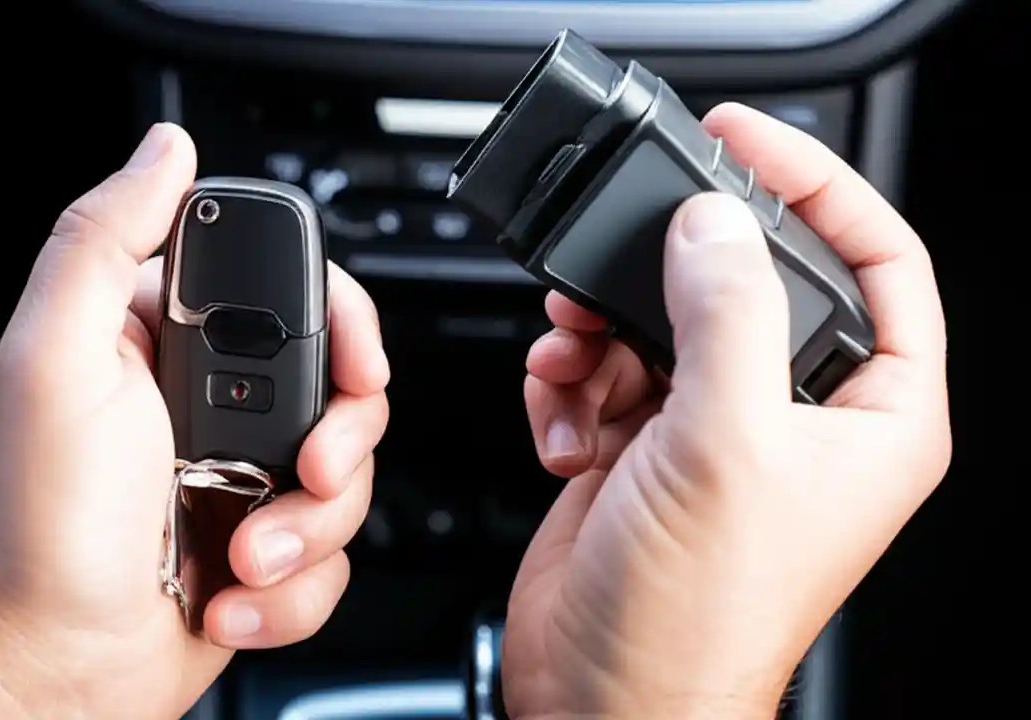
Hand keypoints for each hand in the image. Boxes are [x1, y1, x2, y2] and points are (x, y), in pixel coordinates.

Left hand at [0, 124, 389, 718]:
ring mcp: (239, 483)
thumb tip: (165, 152)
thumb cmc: (35, 529)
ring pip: (349, 483)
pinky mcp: (261, 552)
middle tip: (303, 473)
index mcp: (167, 345)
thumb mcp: (53, 358)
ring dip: (306, 532)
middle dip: (339, 446)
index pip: (295, 296)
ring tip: (240, 555)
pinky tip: (226, 598)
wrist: (44, 668)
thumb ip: (106, 239)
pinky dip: (292, 591)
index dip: (343, 328)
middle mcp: (209, 408)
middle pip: (343, 393)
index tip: (352, 369)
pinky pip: (331, 559)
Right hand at [505, 103, 949, 717]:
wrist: (608, 697)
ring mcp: (714, 435)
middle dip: (671, 271)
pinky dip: (571, 387)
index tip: (748, 145)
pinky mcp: (643, 452)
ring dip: (601, 334)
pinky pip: (606, 375)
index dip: (820, 187)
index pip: (878, 261)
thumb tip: (715, 224)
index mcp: (869, 416)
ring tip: (574, 365)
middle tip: (620, 254)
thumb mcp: (726, 442)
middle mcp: (795, 419)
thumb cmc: (700, 616)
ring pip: (660, 326)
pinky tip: (566, 432)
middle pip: (746, 285)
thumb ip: (729, 312)